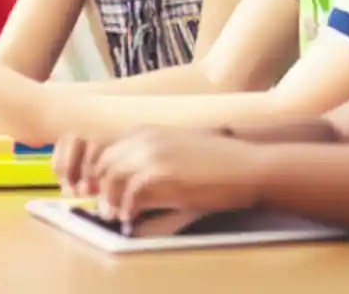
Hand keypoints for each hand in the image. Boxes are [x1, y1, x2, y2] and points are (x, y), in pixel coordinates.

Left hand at [58, 127, 258, 224]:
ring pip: (112, 178)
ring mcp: (151, 155)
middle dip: (101, 188)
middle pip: (104, 164)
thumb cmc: (220, 161)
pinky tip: (131, 218)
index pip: (108, 151)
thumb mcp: (180, 147)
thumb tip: (131, 183)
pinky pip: (129, 195)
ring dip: (110, 201)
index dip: (101, 173)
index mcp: (148, 131)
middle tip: (104, 209)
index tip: (100, 192)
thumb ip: (153, 156)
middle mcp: (145, 138)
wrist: (248, 166)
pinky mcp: (160, 175)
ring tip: (116, 216)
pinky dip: (126, 209)